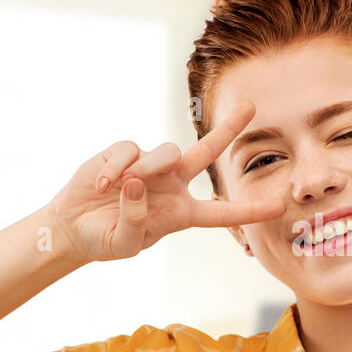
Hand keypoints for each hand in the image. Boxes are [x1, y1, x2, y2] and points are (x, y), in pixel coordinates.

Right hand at [46, 101, 285, 263]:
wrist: (72, 228)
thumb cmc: (105, 239)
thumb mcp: (124, 244)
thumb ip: (135, 222)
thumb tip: (139, 183)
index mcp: (181, 213)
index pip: (223, 213)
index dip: (250, 210)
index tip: (279, 206)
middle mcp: (172, 184)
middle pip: (206, 152)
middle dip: (228, 130)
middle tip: (250, 107)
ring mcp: (150, 165)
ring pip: (166, 152)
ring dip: (148, 167)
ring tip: (118, 187)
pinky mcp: (124, 153)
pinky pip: (129, 150)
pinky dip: (116, 167)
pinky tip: (100, 184)